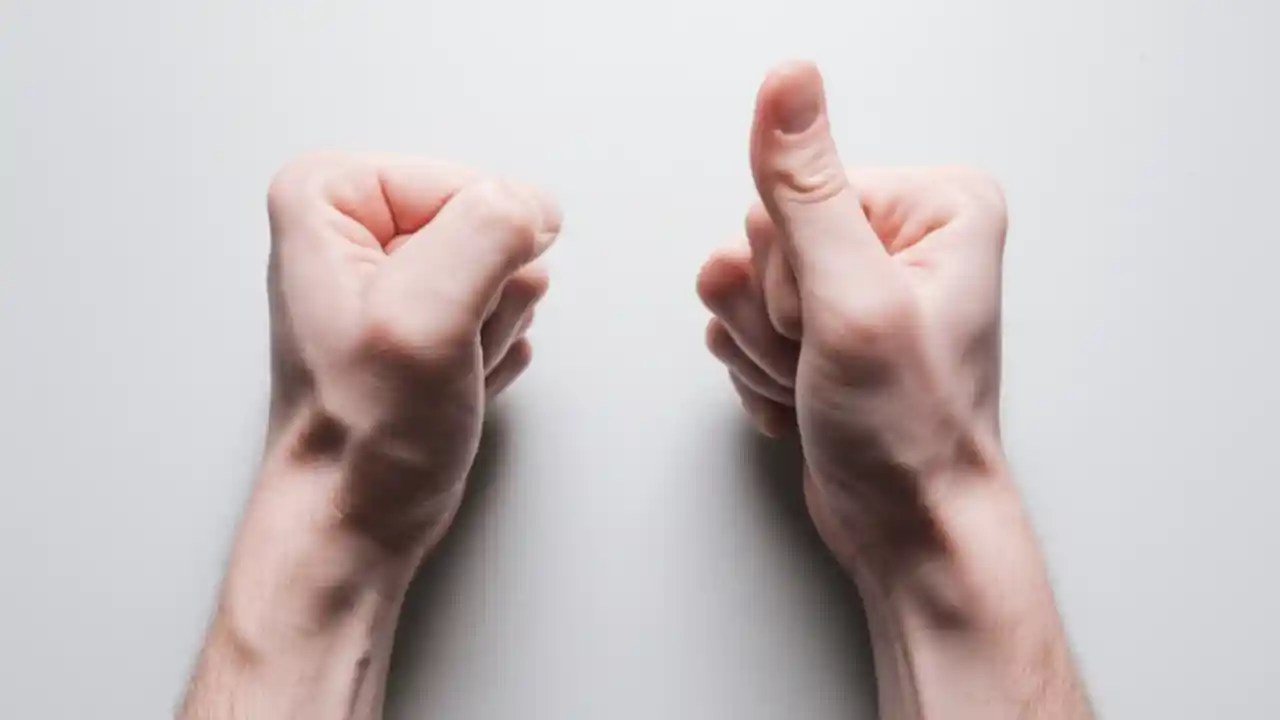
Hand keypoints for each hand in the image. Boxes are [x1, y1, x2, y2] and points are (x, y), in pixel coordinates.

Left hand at [182, 154, 559, 718]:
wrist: (355, 521)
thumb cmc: (363, 437)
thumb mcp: (427, 317)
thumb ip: (489, 232)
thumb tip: (536, 204)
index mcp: (327, 196)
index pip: (469, 184)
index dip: (480, 254)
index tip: (442, 311)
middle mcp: (355, 224)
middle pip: (488, 225)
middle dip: (486, 294)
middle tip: (441, 347)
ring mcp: (395, 273)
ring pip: (504, 269)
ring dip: (493, 329)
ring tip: (442, 370)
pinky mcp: (428, 316)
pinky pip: (503, 310)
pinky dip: (492, 353)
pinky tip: (451, 384)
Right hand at [698, 64, 1006, 577]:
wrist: (909, 526)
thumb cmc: (909, 432)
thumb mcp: (852, 302)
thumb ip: (805, 189)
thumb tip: (788, 82)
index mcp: (930, 204)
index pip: (791, 190)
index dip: (793, 273)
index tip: (836, 324)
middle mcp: (895, 233)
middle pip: (759, 235)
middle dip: (775, 316)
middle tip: (827, 360)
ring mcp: (853, 280)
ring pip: (738, 281)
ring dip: (762, 349)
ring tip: (821, 385)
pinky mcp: (819, 323)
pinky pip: (736, 322)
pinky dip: (758, 371)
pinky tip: (807, 399)